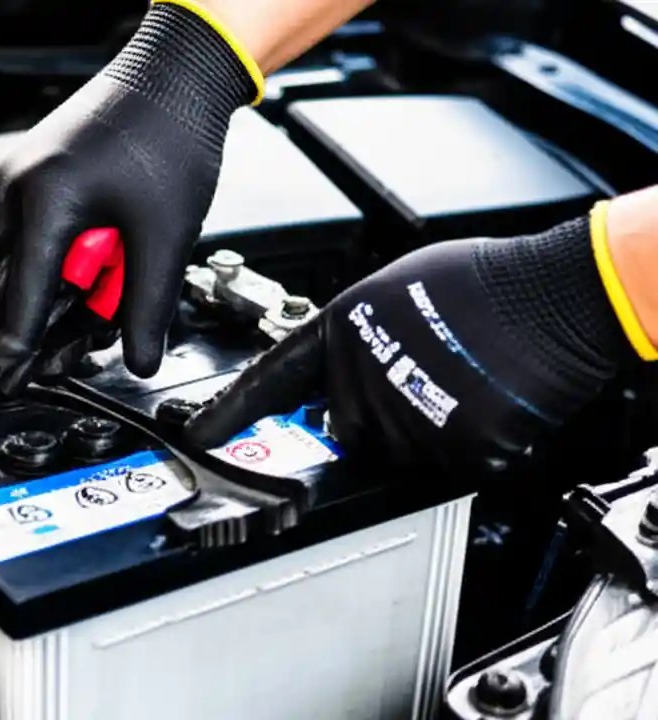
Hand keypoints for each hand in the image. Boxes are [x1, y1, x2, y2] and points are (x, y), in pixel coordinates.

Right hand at [0, 0, 262, 393]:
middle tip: (76, 353)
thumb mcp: (165, 237)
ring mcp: (16, 180)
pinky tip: (100, 267)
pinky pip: (31, 239)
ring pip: (20, 265)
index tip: (14, 379)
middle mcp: (15, 189)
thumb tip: (138, 359)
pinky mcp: (27, 177)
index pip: (20, 297)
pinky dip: (60, 263)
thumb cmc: (169, 137)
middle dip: (46, 322)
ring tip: (105, 300)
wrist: (173, 75)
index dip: (20, 347)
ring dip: (58, 293)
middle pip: (10, 286)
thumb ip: (147, 308)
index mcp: (44, 202)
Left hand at [185, 212, 630, 468]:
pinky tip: (481, 400)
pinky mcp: (448, 447)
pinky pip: (444, 462)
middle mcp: (361, 375)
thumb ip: (357, 336)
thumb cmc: (483, 282)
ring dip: (425, 429)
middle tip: (425, 378)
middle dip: (379, 414)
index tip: (195, 433)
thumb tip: (346, 368)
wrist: (552, 294)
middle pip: (347, 428)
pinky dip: (466, 442)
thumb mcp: (395, 291)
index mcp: (341, 331)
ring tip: (459, 381)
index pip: (270, 381)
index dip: (229, 411)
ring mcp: (402, 415)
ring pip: (396, 451)